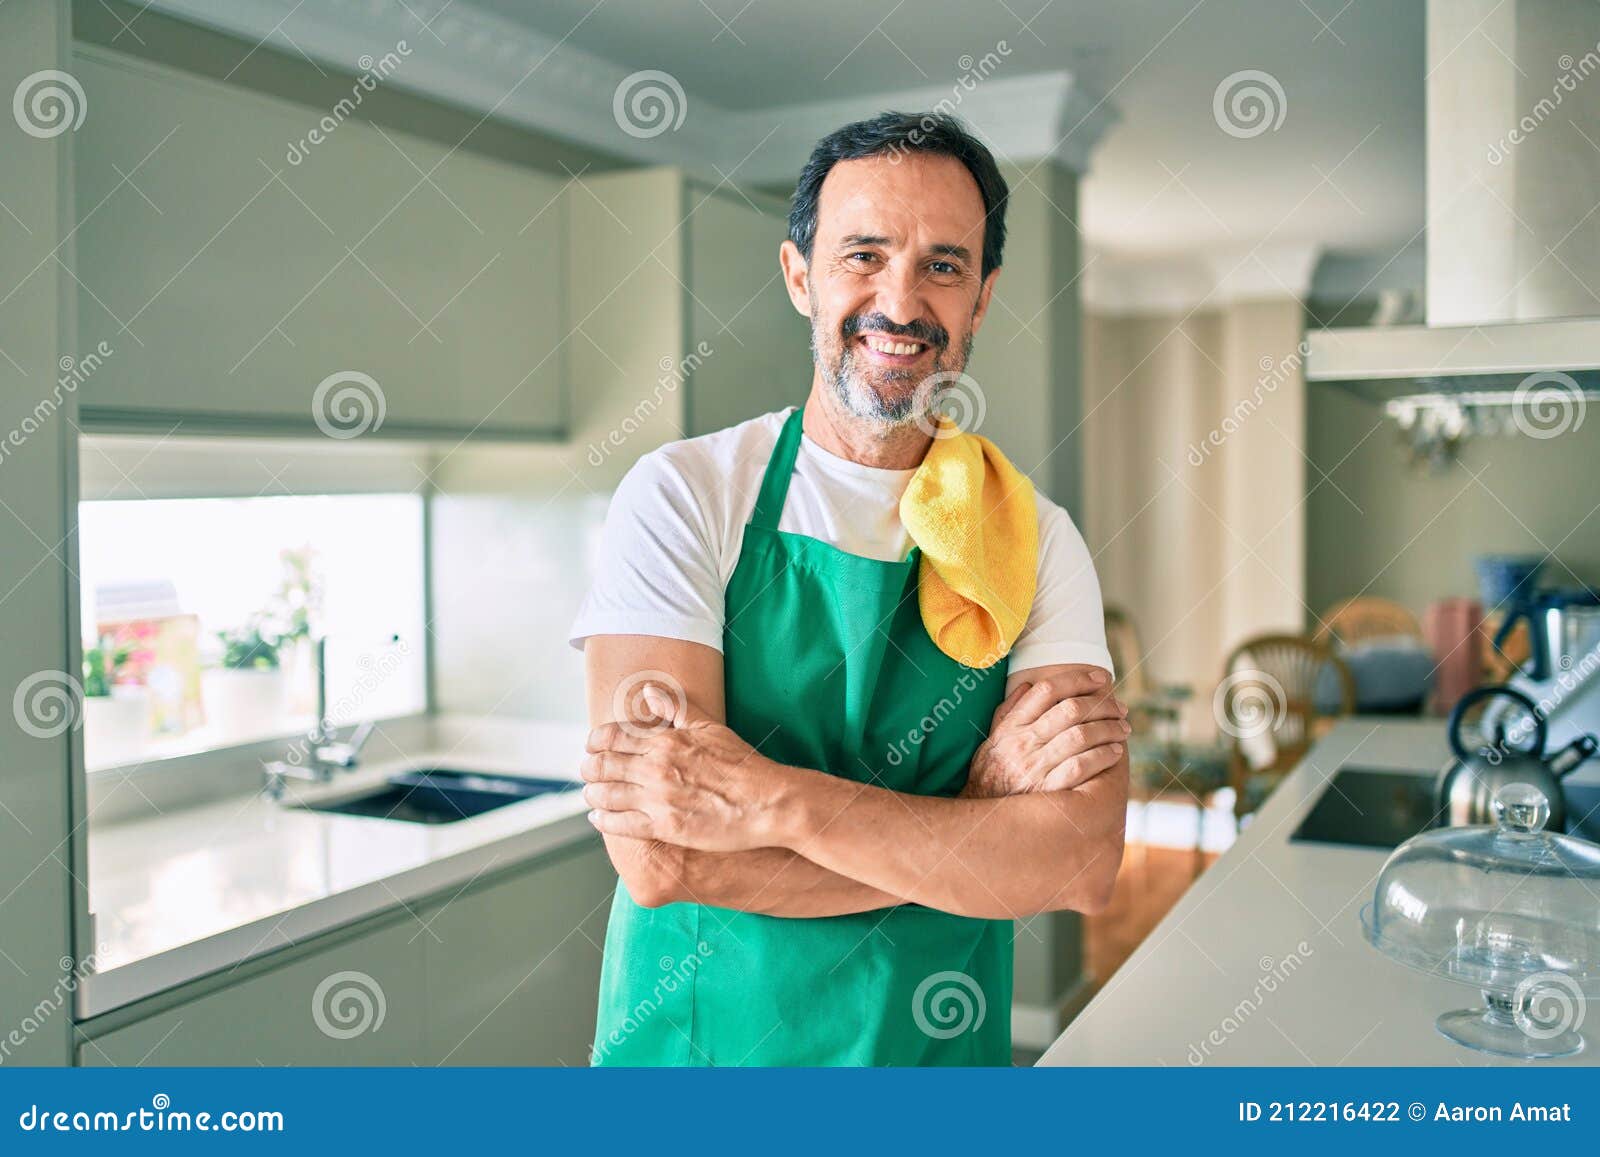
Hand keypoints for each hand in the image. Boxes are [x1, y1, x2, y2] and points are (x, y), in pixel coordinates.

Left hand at [581, 683, 788, 851]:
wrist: (766, 802)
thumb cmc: (743, 765)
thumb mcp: (710, 727)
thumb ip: (677, 708)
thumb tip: (650, 692)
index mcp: (665, 741)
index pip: (613, 737)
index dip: (596, 741)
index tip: (592, 745)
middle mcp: (655, 768)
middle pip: (603, 765)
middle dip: (589, 767)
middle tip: (586, 770)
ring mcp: (657, 799)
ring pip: (607, 795)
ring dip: (592, 794)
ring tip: (590, 794)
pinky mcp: (664, 827)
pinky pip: (620, 825)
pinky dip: (603, 821)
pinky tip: (598, 819)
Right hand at [961, 668, 1128, 798]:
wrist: (980, 813)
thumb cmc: (990, 774)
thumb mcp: (991, 739)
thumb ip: (1008, 712)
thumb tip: (1027, 684)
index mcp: (1012, 725)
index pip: (1047, 690)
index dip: (1078, 679)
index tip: (1101, 678)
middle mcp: (1023, 742)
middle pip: (1070, 709)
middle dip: (1102, 705)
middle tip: (1120, 708)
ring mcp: (1035, 766)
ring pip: (1080, 736)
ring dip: (1108, 729)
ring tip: (1123, 729)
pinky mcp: (1047, 790)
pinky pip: (1081, 766)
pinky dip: (1102, 756)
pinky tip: (1114, 752)